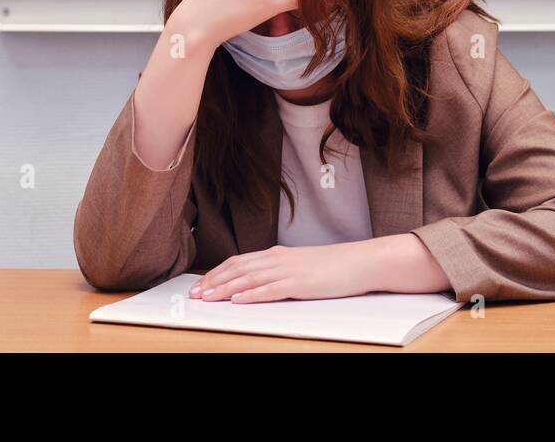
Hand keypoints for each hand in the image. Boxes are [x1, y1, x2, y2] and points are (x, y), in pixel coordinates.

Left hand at [189, 242, 376, 302]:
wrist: (359, 262)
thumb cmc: (332, 266)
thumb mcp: (300, 265)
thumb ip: (279, 271)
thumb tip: (258, 283)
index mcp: (276, 254)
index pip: (239, 261)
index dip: (217, 273)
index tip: (201, 284)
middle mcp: (278, 259)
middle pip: (238, 269)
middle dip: (213, 282)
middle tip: (195, 294)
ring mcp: (288, 270)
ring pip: (248, 278)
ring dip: (225, 289)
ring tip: (208, 298)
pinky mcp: (299, 284)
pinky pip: (270, 289)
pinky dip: (251, 295)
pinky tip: (239, 300)